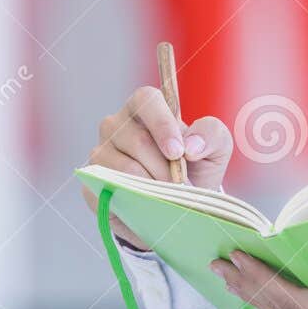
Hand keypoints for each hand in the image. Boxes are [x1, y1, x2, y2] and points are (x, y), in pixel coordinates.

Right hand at [80, 85, 234, 249]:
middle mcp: (116, 125)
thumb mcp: (215, 148)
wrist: (178, 203)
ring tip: (168, 197)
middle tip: (180, 186)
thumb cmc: (195, 167)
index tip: (178, 152)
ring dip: (151, 186)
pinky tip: (149, 209)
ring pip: (124, 168)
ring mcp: (100, 153)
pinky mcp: (92, 183)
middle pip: (137, 140)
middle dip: (164, 167)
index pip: (146, 100)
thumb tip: (191, 145)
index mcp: (145, 107)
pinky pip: (110, 191)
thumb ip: (211, 135)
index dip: (162, 124)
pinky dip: (135, 202)